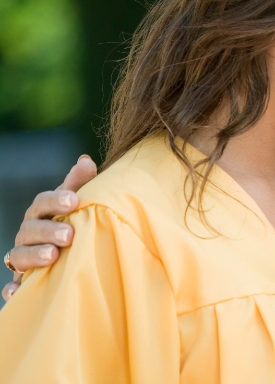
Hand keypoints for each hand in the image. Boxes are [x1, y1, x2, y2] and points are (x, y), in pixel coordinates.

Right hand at [2, 155, 95, 301]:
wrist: (64, 256)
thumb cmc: (70, 223)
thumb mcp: (75, 204)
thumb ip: (79, 184)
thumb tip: (85, 160)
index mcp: (42, 214)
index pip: (43, 203)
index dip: (57, 200)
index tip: (75, 201)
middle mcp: (28, 234)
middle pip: (30, 229)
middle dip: (48, 231)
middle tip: (69, 235)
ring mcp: (22, 258)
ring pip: (18, 256)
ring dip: (33, 256)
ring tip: (52, 257)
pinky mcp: (21, 284)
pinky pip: (12, 288)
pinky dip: (12, 290)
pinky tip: (17, 292)